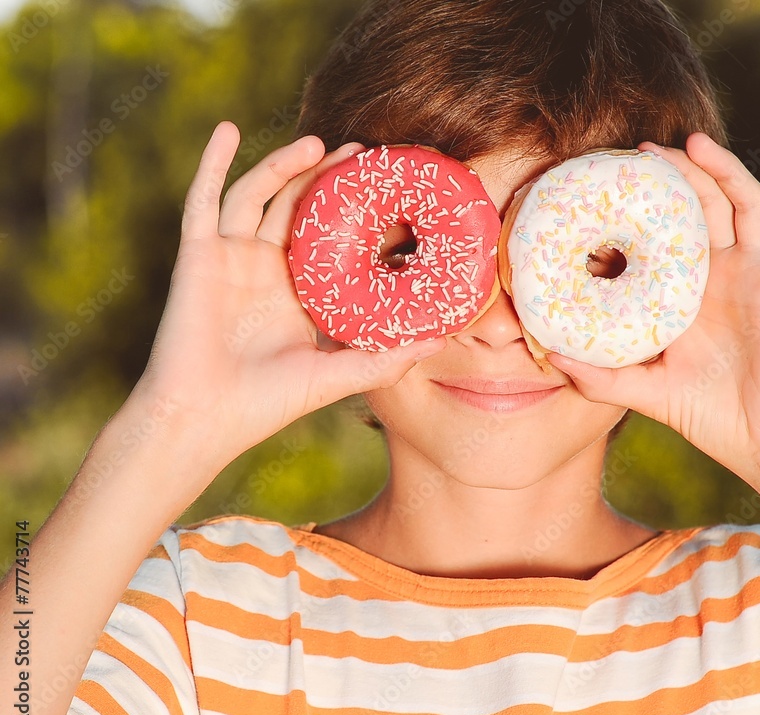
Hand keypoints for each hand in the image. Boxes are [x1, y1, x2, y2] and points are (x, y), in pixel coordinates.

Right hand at [131, 121, 444, 465]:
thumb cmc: (267, 405)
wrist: (203, 420)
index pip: (329, 237)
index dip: (354, 210)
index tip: (387, 186)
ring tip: (318, 144)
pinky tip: (226, 130)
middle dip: (326, 178)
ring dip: (284, 165)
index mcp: (297, 291)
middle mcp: (264, 268)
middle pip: (296, 207)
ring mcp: (230, 258)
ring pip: (259, 195)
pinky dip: (212, 163)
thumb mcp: (337, 376)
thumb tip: (441, 341)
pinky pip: (203, 200)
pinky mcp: (198, 255)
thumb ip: (386, 359)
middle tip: (361, 153)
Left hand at [548, 133, 759, 505]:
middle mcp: (721, 276)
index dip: (644, 206)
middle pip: (703, 206)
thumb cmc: (709, 417)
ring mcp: (756, 278)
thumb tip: (549, 356)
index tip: (613, 181)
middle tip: (645, 151)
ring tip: (694, 143)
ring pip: (746, 206)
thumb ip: (599, 376)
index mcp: (687, 293)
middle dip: (678, 174)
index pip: (666, 233)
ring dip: (724, 171)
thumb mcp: (643, 391)